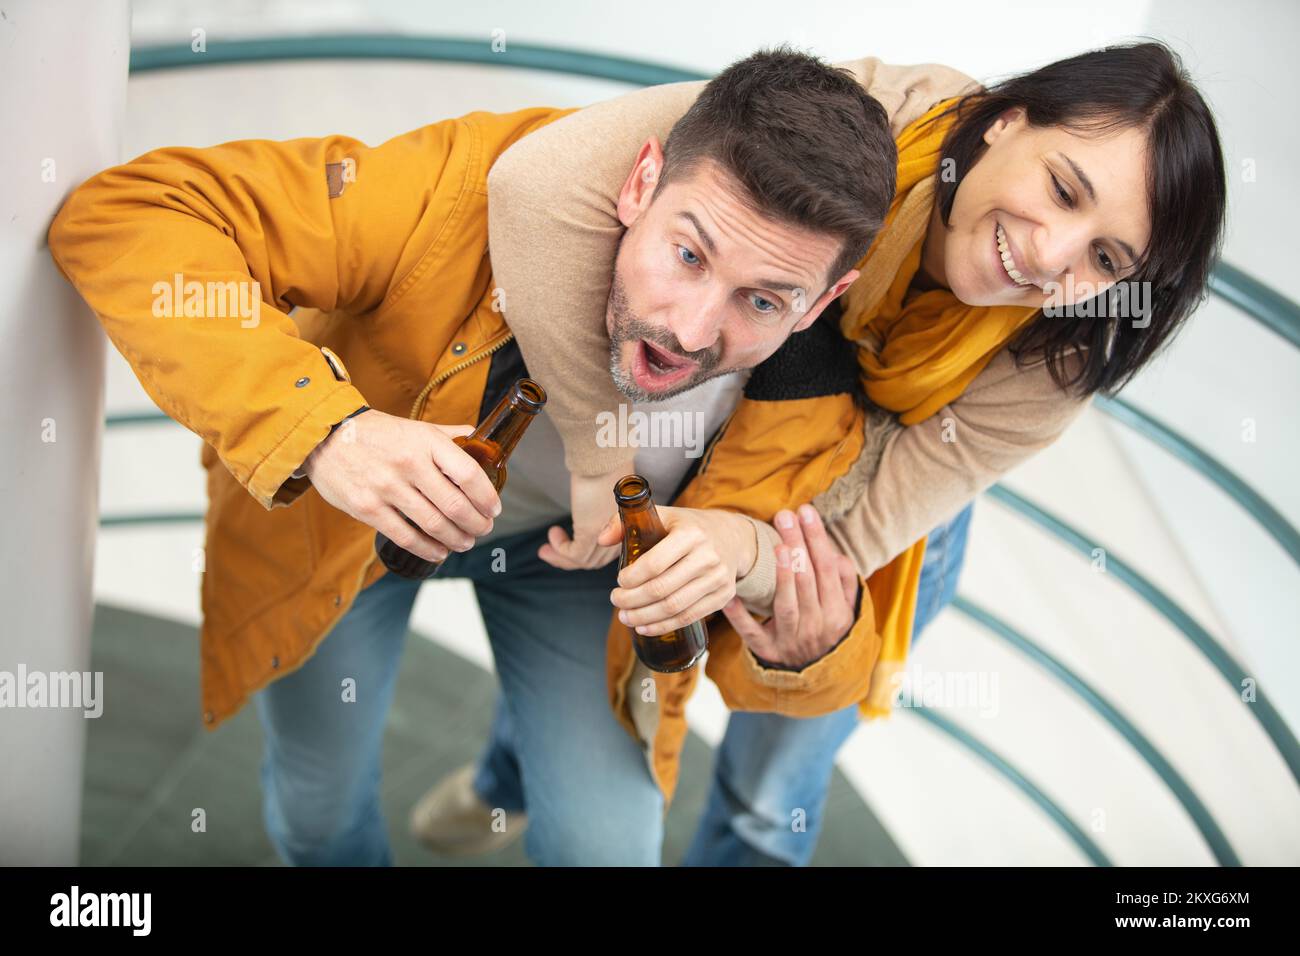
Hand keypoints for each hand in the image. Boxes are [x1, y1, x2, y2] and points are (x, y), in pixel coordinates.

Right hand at [302, 409, 500, 562]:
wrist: (325, 436)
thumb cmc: (376, 433)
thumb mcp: (415, 426)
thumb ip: (447, 435)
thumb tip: (478, 439)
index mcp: (426, 442)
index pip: (468, 473)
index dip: (486, 497)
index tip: (494, 509)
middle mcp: (409, 464)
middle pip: (454, 504)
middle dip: (476, 524)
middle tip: (483, 530)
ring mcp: (387, 487)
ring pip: (433, 524)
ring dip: (456, 539)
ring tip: (465, 543)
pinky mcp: (367, 508)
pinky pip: (405, 536)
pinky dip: (428, 548)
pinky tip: (439, 551)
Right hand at [537, 464, 631, 569]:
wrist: (601, 458)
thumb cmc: (605, 468)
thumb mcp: (607, 492)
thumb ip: (602, 506)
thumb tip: (588, 512)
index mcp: (627, 527)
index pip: (608, 552)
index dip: (587, 554)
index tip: (568, 548)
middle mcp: (620, 535)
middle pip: (596, 560)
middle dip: (569, 560)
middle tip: (549, 552)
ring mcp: (607, 536)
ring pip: (584, 561)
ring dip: (560, 557)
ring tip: (545, 549)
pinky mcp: (592, 534)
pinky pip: (574, 554)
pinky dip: (560, 549)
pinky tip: (553, 534)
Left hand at [599, 506, 757, 636]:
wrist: (732, 537)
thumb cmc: (688, 527)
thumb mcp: (661, 515)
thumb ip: (625, 522)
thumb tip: (602, 540)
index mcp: (690, 533)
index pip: (654, 563)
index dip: (631, 578)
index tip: (619, 581)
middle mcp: (707, 556)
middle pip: (661, 589)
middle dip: (632, 600)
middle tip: (616, 601)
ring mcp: (718, 578)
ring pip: (674, 607)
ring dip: (644, 617)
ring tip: (625, 617)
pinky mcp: (723, 596)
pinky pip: (689, 617)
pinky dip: (663, 626)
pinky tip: (645, 626)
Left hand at [722, 505, 858, 668]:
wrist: (817, 676)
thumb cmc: (828, 629)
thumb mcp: (844, 608)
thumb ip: (843, 582)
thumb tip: (837, 555)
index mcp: (837, 613)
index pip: (827, 570)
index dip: (817, 539)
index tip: (806, 511)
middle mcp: (815, 626)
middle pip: (807, 582)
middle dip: (797, 546)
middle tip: (785, 516)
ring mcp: (790, 640)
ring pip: (787, 607)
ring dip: (782, 577)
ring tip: (777, 547)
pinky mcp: (767, 651)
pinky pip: (753, 632)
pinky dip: (741, 616)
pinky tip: (731, 595)